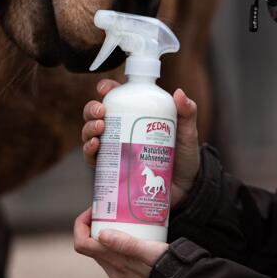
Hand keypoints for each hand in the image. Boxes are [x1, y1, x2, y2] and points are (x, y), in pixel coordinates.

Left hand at [72, 208, 167, 277]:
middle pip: (91, 245)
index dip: (82, 225)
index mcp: (113, 262)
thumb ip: (126, 244)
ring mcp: (120, 274)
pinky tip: (132, 233)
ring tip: (122, 219)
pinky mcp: (128, 275)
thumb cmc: (166, 266)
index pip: (82, 244)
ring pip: (103, 250)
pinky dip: (117, 242)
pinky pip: (115, 256)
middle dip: (94, 225)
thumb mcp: (148, 250)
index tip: (94, 211)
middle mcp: (112, 270)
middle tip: (110, 210)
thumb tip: (101, 234)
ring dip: (107, 233)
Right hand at [81, 80, 200, 206]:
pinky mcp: (112, 170)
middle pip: (97, 114)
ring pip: (91, 134)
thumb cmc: (183, 155)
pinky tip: (95, 147)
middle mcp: (120, 130)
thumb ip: (187, 112)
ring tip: (99, 129)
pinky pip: (93, 159)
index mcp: (135, 115)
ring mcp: (114, 149)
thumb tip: (179, 93)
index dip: (106, 89)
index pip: (116, 97)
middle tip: (101, 113)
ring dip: (89, 128)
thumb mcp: (187, 131)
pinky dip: (89, 151)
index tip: (104, 89)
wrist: (185, 188)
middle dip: (92, 109)